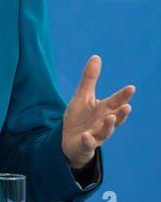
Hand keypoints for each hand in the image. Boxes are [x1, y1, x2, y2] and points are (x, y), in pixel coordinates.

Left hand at [62, 55, 134, 169]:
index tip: (131, 87)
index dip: (123, 95)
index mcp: (105, 109)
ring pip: (105, 132)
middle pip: (116, 118)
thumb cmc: (80, 117)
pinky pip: (88, 143)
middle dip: (122, 113)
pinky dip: (88, 140)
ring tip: (110, 118)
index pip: (116, 101)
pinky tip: (86, 135)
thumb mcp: (83, 96)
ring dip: (109, 126)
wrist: (69, 139)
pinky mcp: (85, 145)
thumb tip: (96, 56)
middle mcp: (104, 122)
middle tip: (127, 106)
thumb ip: (90, 78)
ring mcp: (96, 135)